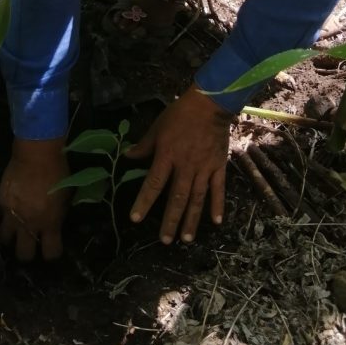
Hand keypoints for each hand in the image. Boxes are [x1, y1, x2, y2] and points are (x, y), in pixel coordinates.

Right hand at [0, 137, 69, 261]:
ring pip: (5, 241)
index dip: (52, 254)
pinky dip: (4, 219)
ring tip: (15, 233)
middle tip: (29, 246)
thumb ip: (58, 214)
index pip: (51, 252)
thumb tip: (54, 223)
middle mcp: (30, 224)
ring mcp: (13, 215)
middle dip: (27, 255)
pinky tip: (9, 215)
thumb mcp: (65, 196)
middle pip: (24, 255)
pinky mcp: (1, 203)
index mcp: (50, 223)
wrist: (36, 154)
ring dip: (11, 239)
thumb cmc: (58, 171)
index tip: (51, 248)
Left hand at [125, 85, 230, 243]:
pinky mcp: (218, 166)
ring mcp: (204, 168)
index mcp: (167, 156)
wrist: (210, 104)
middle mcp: (185, 166)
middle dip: (170, 220)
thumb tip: (127, 156)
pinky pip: (218, 189)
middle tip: (165, 240)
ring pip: (197, 198)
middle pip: (177, 197)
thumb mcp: (158, 126)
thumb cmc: (180, 114)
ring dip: (192, 219)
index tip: (135, 219)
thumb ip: (144, 145)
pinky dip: (217, 205)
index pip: (153, 183)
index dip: (144, 201)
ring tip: (186, 239)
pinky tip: (216, 222)